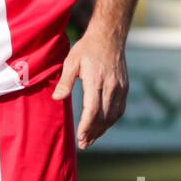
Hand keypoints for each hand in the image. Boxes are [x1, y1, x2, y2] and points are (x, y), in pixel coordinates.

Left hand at [51, 32, 127, 148]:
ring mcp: (120, 88)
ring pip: (113, 116)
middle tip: (83, 144)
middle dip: (93, 133)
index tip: (80, 138)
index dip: (86, 126)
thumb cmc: (87, 48)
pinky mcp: (125, 88)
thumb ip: (65, 82)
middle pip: (103, 117)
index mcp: (96, 80)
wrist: (109, 37)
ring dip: (102, 130)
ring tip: (91, 139)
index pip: (93, 110)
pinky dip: (111, 121)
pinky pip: (119, 110)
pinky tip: (102, 126)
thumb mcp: (71, 62)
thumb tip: (56, 98)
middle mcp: (111, 86)